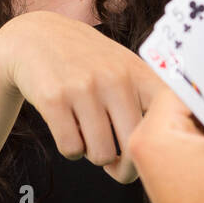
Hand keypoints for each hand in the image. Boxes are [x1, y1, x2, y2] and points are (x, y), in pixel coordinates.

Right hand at [0, 11, 166, 183]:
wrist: (36, 37)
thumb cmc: (88, 60)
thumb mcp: (124, 66)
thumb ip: (147, 98)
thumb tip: (162, 146)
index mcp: (139, 73)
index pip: (166, 119)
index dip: (160, 145)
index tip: (148, 153)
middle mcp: (115, 79)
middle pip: (133, 147)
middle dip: (124, 165)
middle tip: (116, 163)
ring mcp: (84, 88)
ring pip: (102, 154)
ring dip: (94, 154)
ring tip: (90, 136)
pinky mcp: (54, 99)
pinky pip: (72, 149)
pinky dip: (72, 150)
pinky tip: (70, 131)